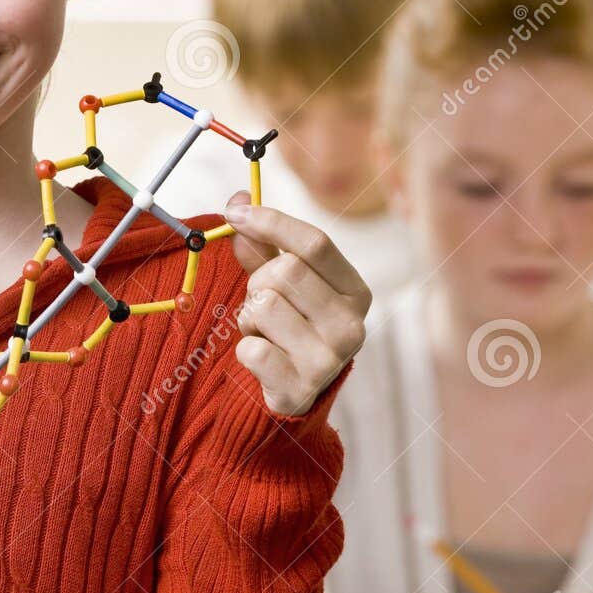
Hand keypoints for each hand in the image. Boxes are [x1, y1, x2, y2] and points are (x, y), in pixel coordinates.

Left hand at [224, 191, 370, 416]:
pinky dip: (244, 350)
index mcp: (356, 291)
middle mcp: (353, 325)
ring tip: (263, 331)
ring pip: (264, 307)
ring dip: (248, 317)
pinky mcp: (301, 389)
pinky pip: (252, 349)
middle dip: (258, 281)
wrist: (294, 392)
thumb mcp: (283, 282)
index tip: (236, 212)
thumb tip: (238, 200)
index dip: (272, 221)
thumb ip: (263, 243)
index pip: (316, 243)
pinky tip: (263, 358)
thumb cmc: (290, 325)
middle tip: (260, 301)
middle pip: (286, 272)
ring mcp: (330, 361)